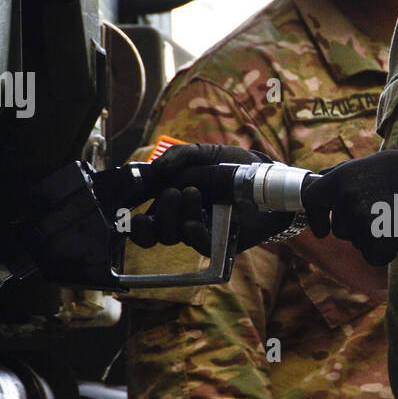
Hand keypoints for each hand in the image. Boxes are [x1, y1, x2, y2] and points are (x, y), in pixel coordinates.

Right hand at [129, 143, 292, 254]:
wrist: (265, 176)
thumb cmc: (235, 164)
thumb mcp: (203, 152)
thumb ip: (178, 155)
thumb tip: (155, 168)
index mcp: (172, 200)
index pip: (145, 219)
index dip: (134, 221)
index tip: (131, 211)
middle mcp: (182, 218)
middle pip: (153, 233)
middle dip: (153, 217)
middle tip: (172, 193)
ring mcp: (200, 230)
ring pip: (172, 236)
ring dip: (174, 216)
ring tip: (192, 193)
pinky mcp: (219, 241)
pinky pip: (198, 245)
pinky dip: (191, 233)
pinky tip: (192, 222)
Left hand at [300, 146, 397, 265]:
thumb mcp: (372, 162)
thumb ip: (344, 173)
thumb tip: (321, 178)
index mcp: (341, 178)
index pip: (311, 200)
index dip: (316, 217)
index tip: (322, 229)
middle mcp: (346, 198)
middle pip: (340, 228)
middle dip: (356, 229)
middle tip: (380, 217)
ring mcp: (361, 220)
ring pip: (358, 243)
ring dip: (372, 239)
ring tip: (394, 221)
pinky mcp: (378, 239)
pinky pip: (373, 256)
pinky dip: (385, 252)